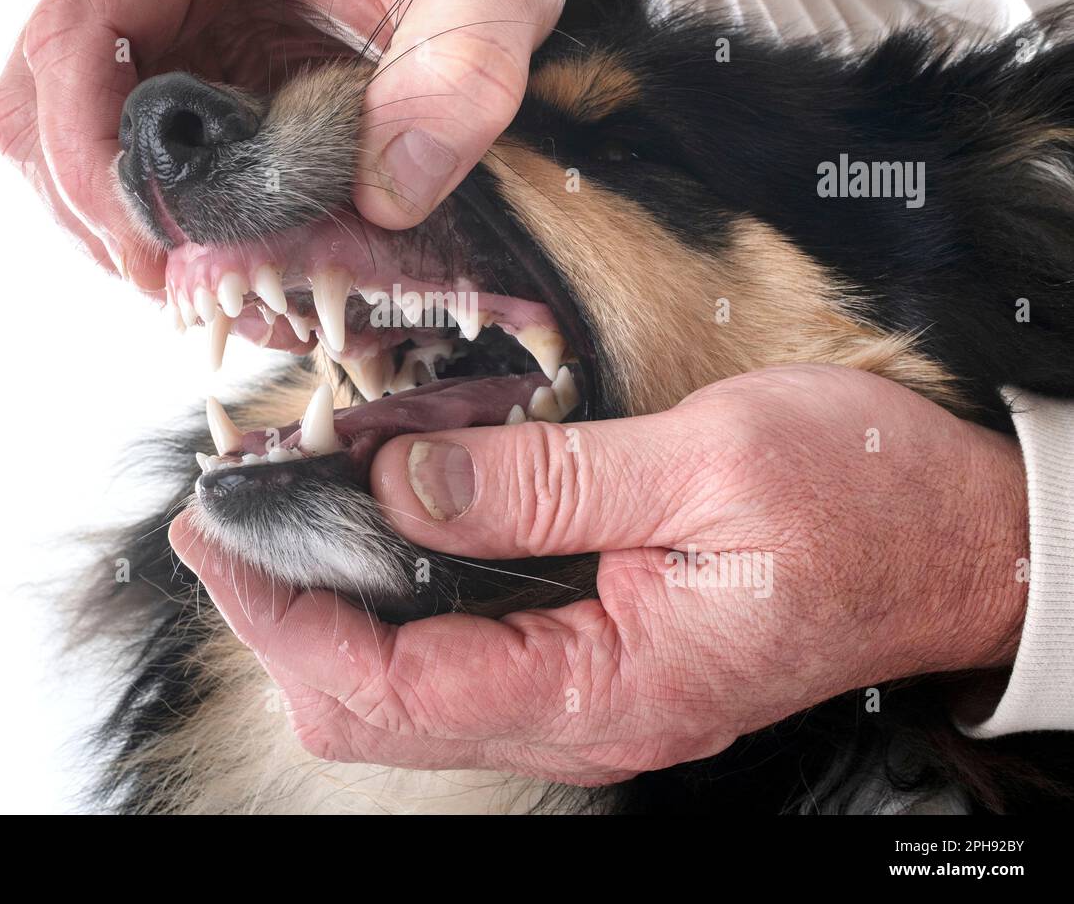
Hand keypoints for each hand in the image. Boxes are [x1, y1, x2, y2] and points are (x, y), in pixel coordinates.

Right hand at [0, 0, 588, 289]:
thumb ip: (460, 82)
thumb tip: (385, 197)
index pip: (79, 20)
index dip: (85, 146)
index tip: (147, 243)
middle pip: (41, 89)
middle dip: (93, 201)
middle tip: (172, 281)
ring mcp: (152, 11)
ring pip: (57, 133)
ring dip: (111, 218)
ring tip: (192, 279)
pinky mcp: (172, 69)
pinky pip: (114, 156)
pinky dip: (147, 215)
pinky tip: (208, 253)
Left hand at [169, 365, 1028, 784]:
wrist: (956, 544)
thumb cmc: (862, 502)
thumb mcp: (703, 465)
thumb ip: (543, 483)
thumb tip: (403, 485)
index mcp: (612, 685)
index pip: (394, 685)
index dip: (286, 615)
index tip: (223, 537)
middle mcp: (585, 713)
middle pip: (377, 713)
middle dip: (283, 623)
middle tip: (231, 528)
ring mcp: (585, 695)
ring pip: (406, 696)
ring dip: (327, 617)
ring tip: (280, 529)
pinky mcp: (593, 660)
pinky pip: (456, 661)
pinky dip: (389, 607)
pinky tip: (371, 539)